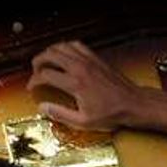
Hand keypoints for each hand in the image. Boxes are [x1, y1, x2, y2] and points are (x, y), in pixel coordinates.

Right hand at [26, 41, 141, 130]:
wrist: (133, 104)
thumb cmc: (112, 113)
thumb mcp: (83, 122)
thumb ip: (60, 114)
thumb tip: (43, 108)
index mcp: (75, 84)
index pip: (45, 75)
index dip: (34, 80)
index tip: (32, 87)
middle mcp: (80, 68)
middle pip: (50, 55)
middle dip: (38, 61)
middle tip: (35, 71)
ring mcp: (89, 61)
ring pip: (62, 46)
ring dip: (50, 52)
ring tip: (45, 61)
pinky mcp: (96, 58)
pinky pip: (76, 45)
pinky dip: (66, 47)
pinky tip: (64, 54)